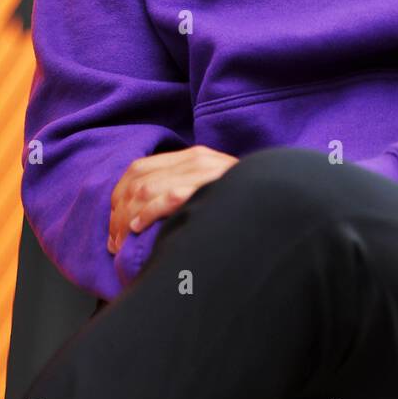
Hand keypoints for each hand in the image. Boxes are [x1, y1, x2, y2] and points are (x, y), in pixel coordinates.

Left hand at [108, 145, 238, 255]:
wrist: (283, 201)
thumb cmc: (247, 205)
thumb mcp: (215, 189)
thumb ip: (187, 190)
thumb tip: (150, 211)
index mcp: (194, 157)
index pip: (139, 168)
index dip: (119, 196)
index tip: (114, 223)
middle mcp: (197, 159)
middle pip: (137, 179)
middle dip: (118, 211)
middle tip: (114, 241)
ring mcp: (204, 172)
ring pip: (146, 188)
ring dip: (126, 218)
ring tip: (121, 241)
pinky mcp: (209, 187)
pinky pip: (168, 197)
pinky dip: (147, 212)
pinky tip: (138, 227)